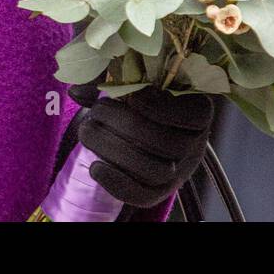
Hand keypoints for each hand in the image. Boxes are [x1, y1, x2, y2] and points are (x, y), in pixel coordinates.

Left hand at [68, 82, 214, 207]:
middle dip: (126, 126)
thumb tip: (76, 91)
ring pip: (156, 172)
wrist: (146, 122)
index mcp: (198, 110)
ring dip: (116, 151)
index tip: (133, 96)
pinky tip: (94, 167)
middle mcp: (194, 143)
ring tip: (89, 131)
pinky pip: (145, 196)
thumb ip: (111, 77)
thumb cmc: (142, 91)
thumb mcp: (134, 77)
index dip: (162, 107)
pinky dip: (117, 185)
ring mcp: (180, 169)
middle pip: (168, 144)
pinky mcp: (161, 189)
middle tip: (97, 111)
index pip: (194, 115)